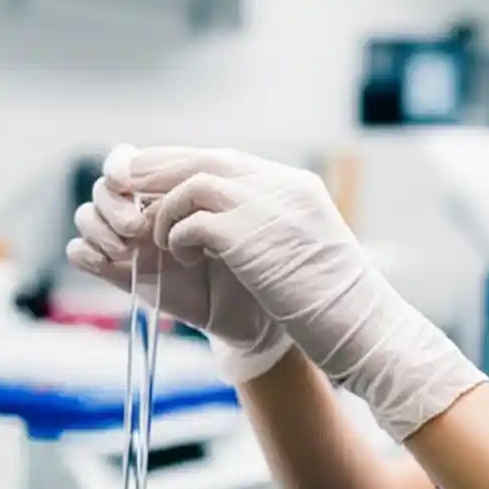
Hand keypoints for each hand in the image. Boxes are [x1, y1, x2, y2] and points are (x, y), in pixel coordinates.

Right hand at [66, 145, 293, 383]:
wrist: (257, 305)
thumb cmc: (251, 249)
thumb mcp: (230, 205)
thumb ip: (195, 178)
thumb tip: (147, 165)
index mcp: (167, 188)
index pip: (126, 163)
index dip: (118, 165)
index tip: (124, 179)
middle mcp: (145, 211)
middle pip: (103, 190)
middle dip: (112, 203)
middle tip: (137, 226)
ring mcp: (131, 242)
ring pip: (87, 217)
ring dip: (98, 227)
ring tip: (127, 247)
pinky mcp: (124, 274)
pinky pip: (81, 254)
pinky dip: (84, 251)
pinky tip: (108, 260)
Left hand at [131, 146, 488, 440]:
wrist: (363, 329)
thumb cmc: (336, 304)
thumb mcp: (306, 248)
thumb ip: (272, 225)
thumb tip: (229, 225)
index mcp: (295, 186)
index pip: (226, 159)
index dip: (183, 164)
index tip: (154, 177)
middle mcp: (280, 186)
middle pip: (203, 159)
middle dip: (158, 170)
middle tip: (125, 183)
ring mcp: (265, 206)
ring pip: (191, 182)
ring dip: (165, 208)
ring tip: (158, 237)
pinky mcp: (247, 235)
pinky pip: (191, 220)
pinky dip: (177, 235)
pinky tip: (181, 258)